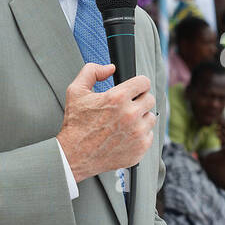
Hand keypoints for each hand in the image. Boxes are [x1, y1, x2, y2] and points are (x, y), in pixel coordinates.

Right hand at [57, 63, 156, 182]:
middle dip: (139, 100)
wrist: (74, 155)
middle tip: (127, 107)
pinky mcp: (140, 148)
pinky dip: (140, 135)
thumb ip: (92, 72)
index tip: (134, 89)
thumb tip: (110, 68)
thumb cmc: (75, 125)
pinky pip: (149, 136)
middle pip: (150, 99)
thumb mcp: (76, 91)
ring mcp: (137, 133)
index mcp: (118, 98)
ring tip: (124, 123)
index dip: (138, 84)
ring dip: (141, 118)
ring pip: (151, 118)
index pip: (144, 82)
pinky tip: (125, 135)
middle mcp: (131, 114)